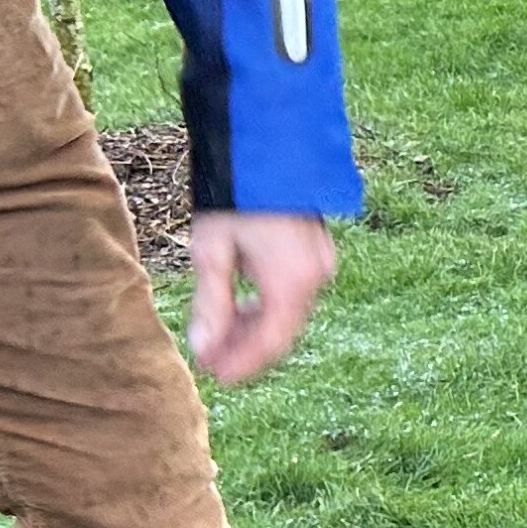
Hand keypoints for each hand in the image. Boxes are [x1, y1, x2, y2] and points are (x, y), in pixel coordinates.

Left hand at [186, 212, 336, 384]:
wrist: (269, 150)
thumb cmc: (237, 197)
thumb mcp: (213, 251)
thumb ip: (212, 303)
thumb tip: (205, 348)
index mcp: (293, 281)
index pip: (271, 340)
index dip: (243, 363)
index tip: (215, 377)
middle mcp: (316, 277)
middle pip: (283, 331)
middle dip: (246, 350)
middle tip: (210, 362)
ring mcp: (321, 265)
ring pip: (289, 315)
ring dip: (255, 330)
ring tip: (219, 337)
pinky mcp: (317, 255)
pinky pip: (295, 296)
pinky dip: (268, 309)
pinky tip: (242, 309)